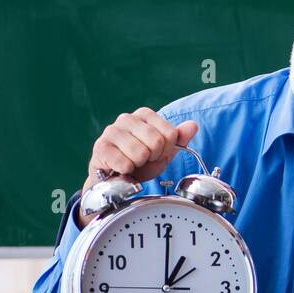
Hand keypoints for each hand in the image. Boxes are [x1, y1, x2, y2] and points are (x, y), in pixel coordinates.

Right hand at [76, 108, 198, 227]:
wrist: (116, 178)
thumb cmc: (141, 162)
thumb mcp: (164, 151)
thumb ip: (180, 138)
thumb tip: (193, 125)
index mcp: (144, 114)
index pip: (170, 133)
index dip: (167, 150)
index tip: (157, 153)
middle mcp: (126, 118)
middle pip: (157, 141)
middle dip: (154, 157)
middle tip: (144, 160)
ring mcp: (111, 131)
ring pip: (141, 153)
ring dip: (139, 164)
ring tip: (132, 163)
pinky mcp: (101, 147)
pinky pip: (125, 163)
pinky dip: (127, 171)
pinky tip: (121, 168)